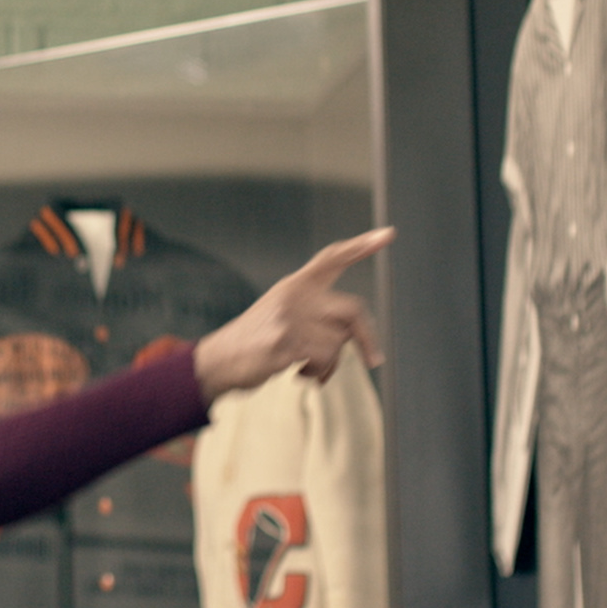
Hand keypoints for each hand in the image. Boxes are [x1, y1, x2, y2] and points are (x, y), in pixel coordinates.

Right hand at [192, 228, 390, 400]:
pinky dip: (318, 373)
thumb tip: (355, 336)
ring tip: (307, 367)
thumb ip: (316, 314)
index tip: (389, 233)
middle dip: (367, 338)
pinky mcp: (285, 342)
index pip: (332, 258)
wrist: (217, 360)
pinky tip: (297, 373)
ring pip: (338, 343)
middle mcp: (294, 295)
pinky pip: (324, 360)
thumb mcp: (283, 313)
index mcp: (295, 284)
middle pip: (352, 310)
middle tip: (375, 360)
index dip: (361, 246)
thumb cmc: (256, 341)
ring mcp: (290, 318)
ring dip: (329, 363)